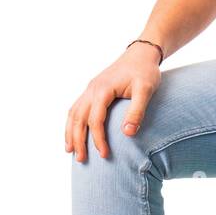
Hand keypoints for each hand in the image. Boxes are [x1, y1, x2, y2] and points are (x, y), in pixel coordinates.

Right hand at [65, 44, 160, 161]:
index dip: (98, 139)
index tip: (105, 155)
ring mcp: (90, 88)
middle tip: (81, 160)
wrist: (141, 54)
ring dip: (70, 132)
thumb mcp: (146, 90)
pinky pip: (76, 107)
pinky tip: (73, 132)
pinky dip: (72, 122)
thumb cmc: (145, 71)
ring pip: (73, 113)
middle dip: (78, 140)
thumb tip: (128, 134)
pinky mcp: (92, 89)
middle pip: (78, 118)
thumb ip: (137, 111)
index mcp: (103, 90)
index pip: (95, 120)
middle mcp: (92, 89)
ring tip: (70, 150)